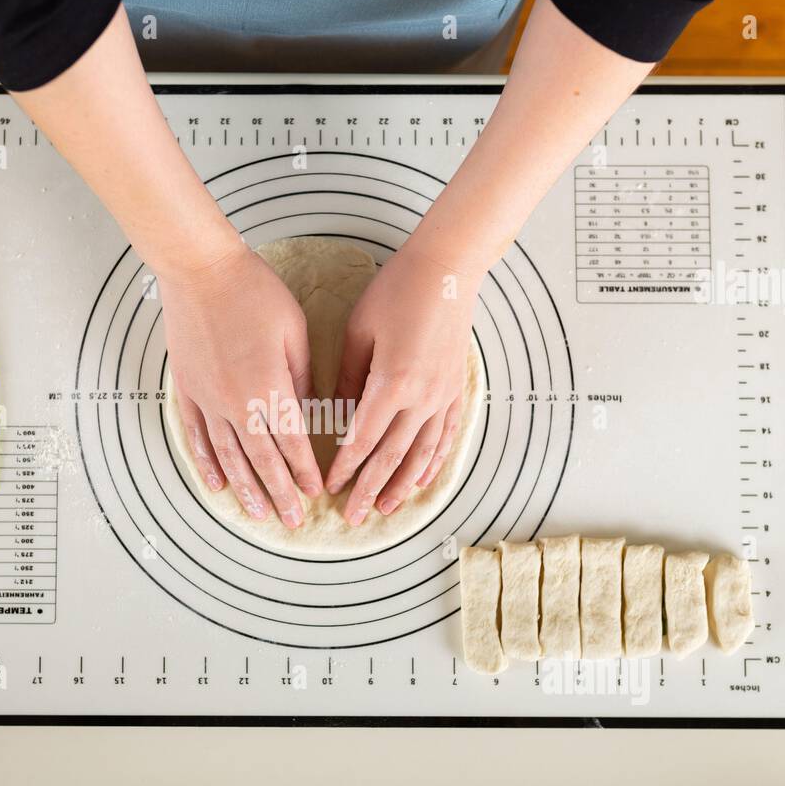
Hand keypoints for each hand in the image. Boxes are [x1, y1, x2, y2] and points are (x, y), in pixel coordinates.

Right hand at [163, 244, 323, 527]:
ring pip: (228, 456)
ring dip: (245, 488)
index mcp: (270, 387)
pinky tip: (216, 484)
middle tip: (292, 521)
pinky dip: (206, 463)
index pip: (292, 443)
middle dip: (280, 493)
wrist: (201, 269)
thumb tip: (304, 411)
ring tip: (258, 513)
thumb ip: (301, 378)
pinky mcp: (187, 390)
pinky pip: (196, 436)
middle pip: (262, 460)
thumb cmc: (254, 292)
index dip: (305, 471)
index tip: (316, 492)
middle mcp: (237, 402)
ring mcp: (208, 399)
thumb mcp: (296, 332)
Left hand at [325, 245, 476, 524]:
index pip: (362, 439)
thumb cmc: (397, 291)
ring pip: (422, 453)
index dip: (345, 468)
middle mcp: (421, 397)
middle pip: (391, 456)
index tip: (329, 488)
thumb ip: (347, 378)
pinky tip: (424, 480)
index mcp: (392, 383)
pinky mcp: (456, 388)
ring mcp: (443, 395)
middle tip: (352, 516)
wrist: (447, 269)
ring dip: (403, 484)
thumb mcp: (359, 331)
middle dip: (369, 489)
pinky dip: (434, 461)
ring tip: (386, 509)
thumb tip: (335, 413)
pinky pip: (445, 434)